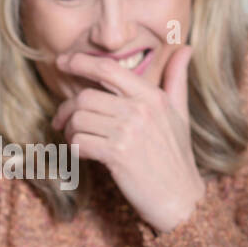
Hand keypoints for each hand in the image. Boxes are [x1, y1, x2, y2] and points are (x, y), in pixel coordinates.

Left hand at [52, 46, 204, 232]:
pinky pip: (79, 143)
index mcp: (152, 96)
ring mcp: (128, 133)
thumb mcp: (180, 113)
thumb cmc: (176, 156)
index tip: (62, 62)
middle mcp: (140, 110)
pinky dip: (75, 148)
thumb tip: (185, 48)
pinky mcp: (117, 156)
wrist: (180, 198)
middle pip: (84, 97)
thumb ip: (176, 79)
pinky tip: (84, 154)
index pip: (107, 69)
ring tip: (78, 140)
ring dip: (70, 132)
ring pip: (78, 120)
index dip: (80, 62)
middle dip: (66, 109)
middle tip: (62, 120)